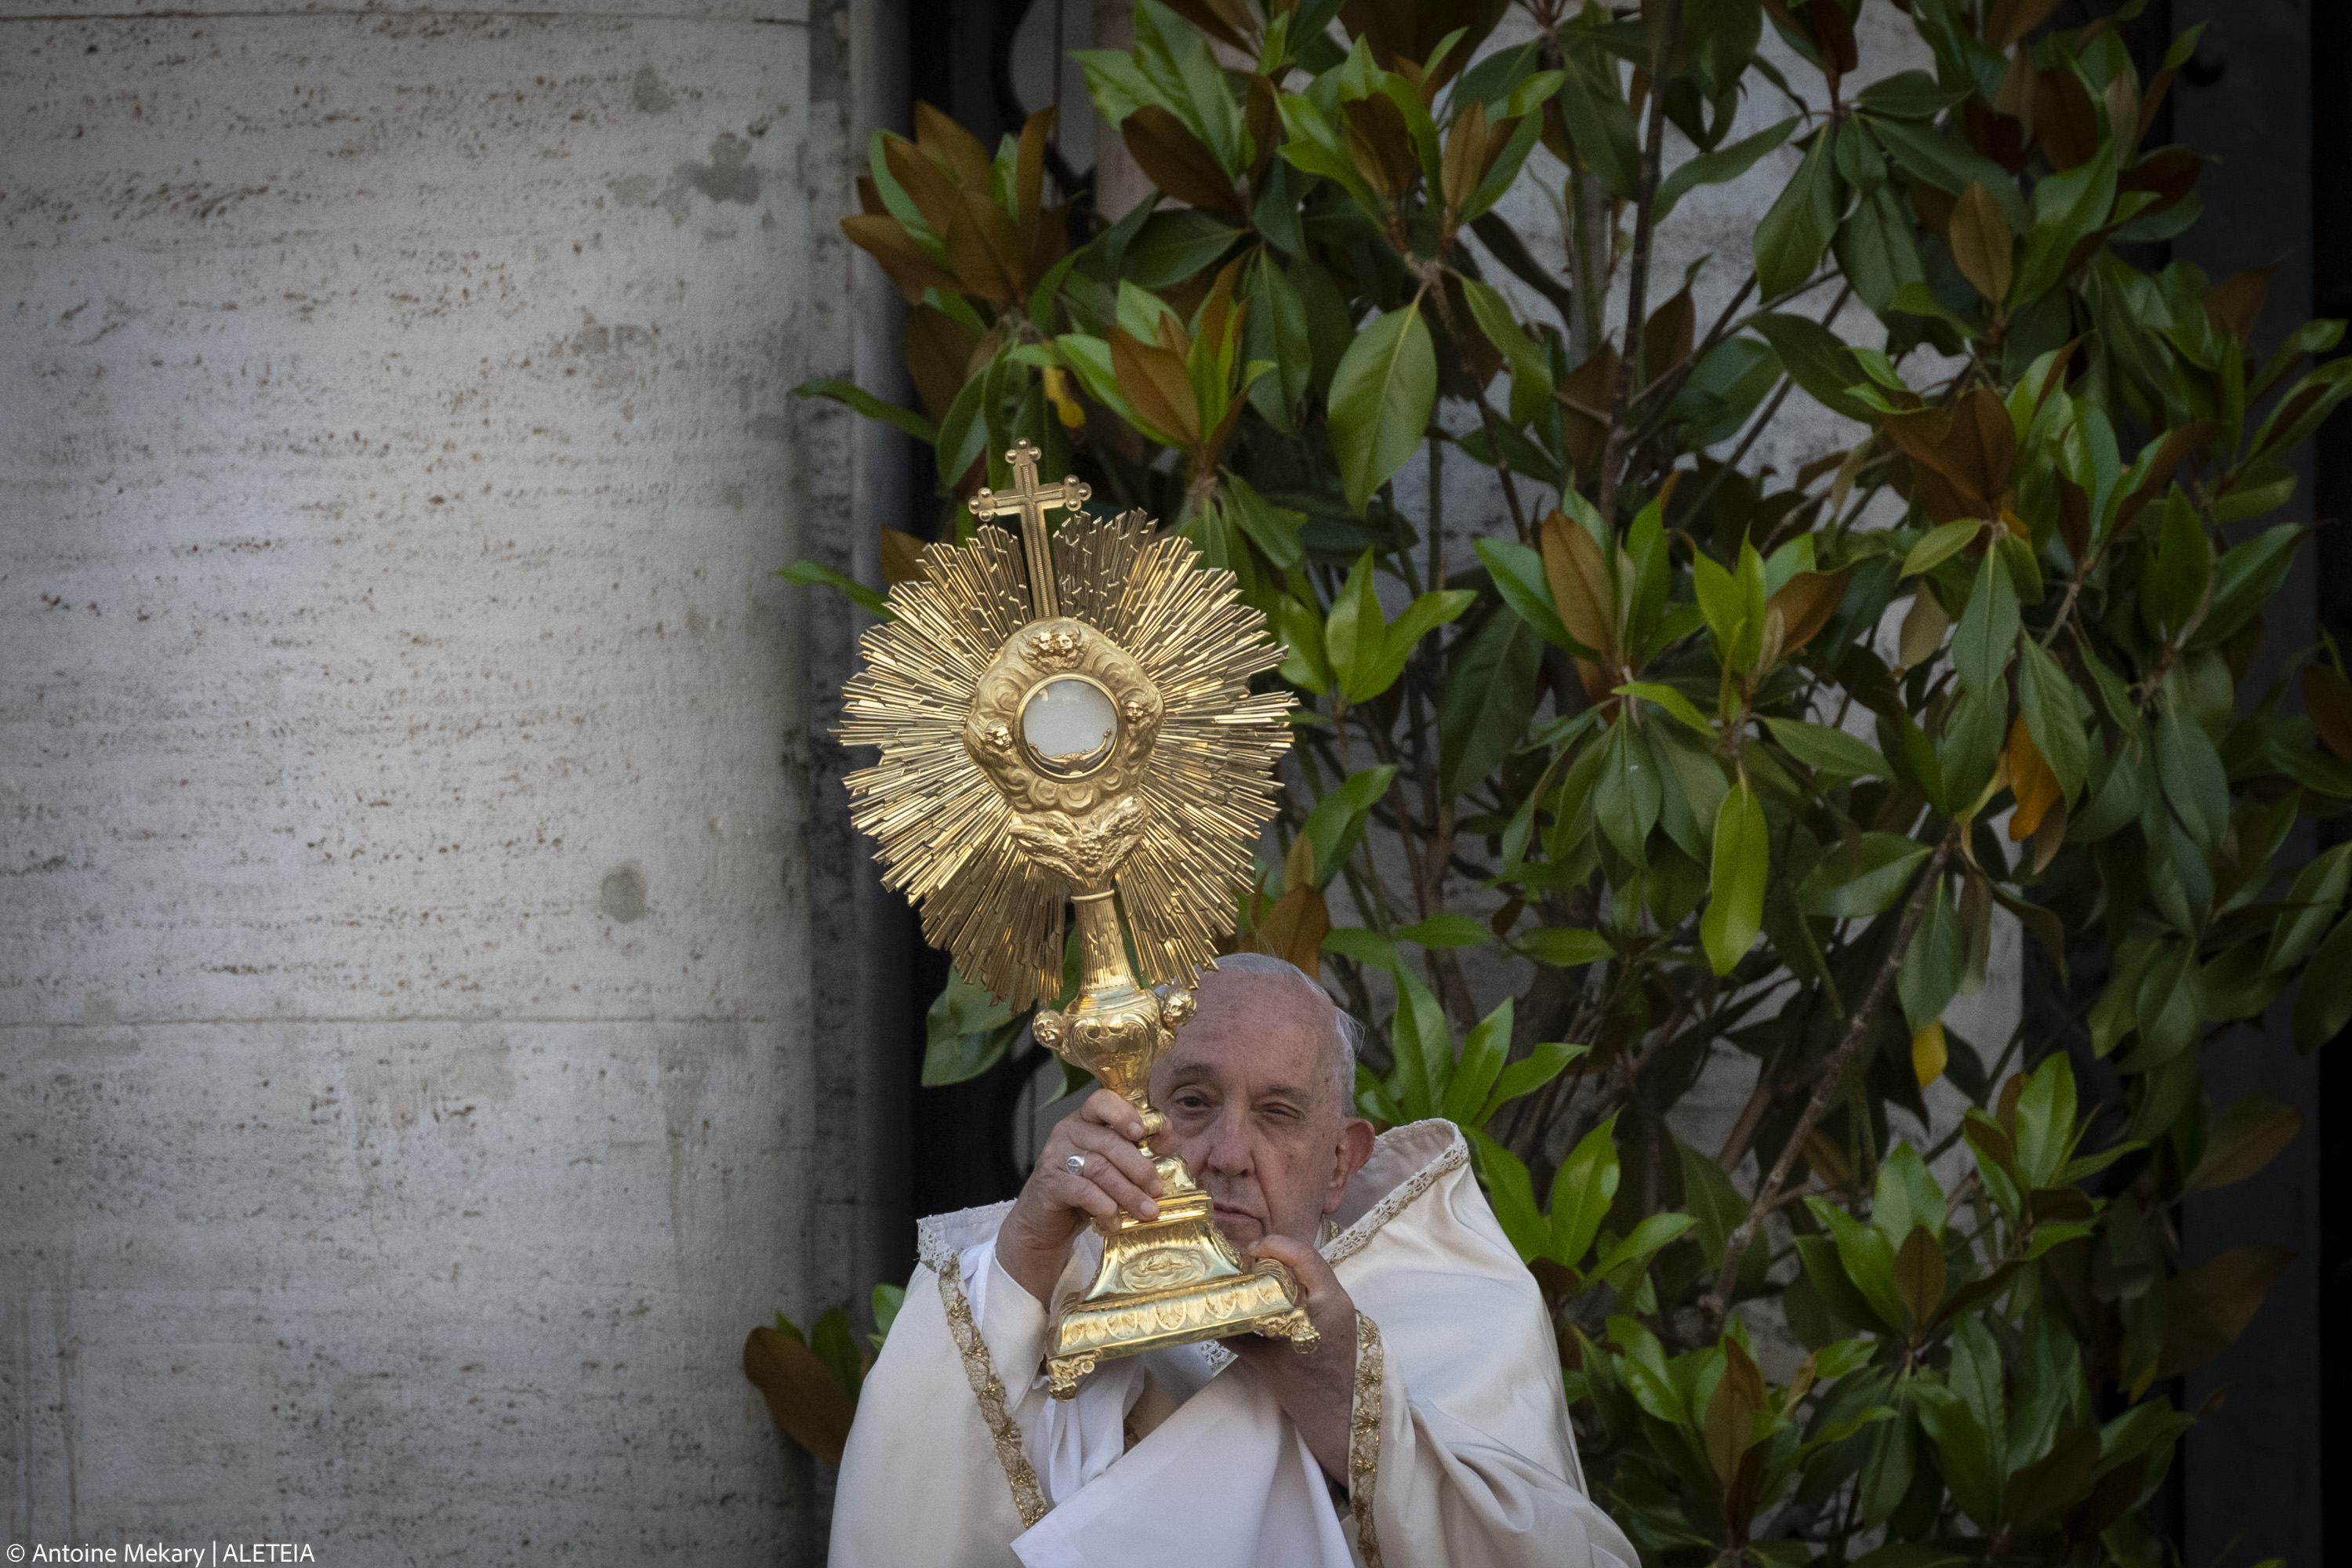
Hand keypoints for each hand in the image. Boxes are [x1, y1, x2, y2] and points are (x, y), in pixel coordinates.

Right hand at [996, 1089, 1164, 1305]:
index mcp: (1087, 1120)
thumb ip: (1134, 1151)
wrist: (1044, 1220)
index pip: (1102, 1101)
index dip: (1125, 1113)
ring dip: (1128, 1193)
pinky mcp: (1049, 1183)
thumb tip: (1166, 1140)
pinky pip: (1083, 1191)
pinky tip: (1115, 1221)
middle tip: (1157, 1190)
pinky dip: (1105, 1207)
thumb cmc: (1083, 1189)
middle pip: (1110, 1141)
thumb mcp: (1110, 1166)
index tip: (1143, 1132)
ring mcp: (1056, 1156)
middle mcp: (1069, 1131)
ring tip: (1146, 1211)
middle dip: (1139, 1167)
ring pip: (1100, 1169)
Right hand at [1224, 1232, 1359, 1483]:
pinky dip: (1293, 1288)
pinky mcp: (1342, 1320)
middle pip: (1307, 1261)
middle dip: (1274, 1257)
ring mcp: (1343, 1309)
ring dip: (1284, 1272)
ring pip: (1311, 1275)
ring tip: (1253, 1279)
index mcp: (1326, 1306)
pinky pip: (1315, 1292)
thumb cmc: (1307, 1395)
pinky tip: (1270, 1299)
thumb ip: (1239, 1338)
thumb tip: (1208, 1320)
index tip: (1248, 1252)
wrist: (1342, 1423)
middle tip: (1244, 1264)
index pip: (1304, 1256)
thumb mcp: (1267, 1364)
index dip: (1274, 1245)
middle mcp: (1338, 1300)